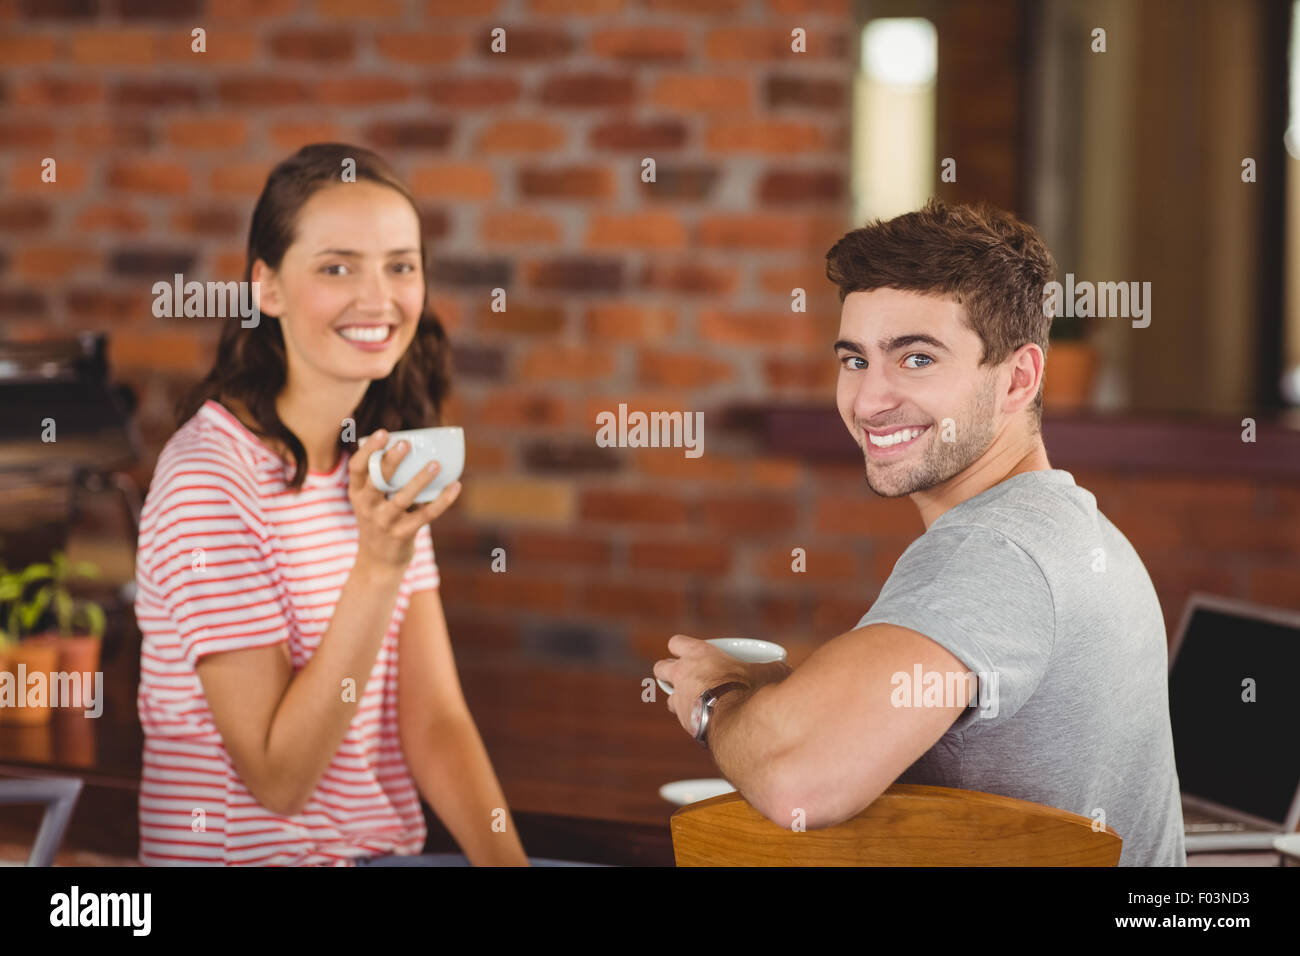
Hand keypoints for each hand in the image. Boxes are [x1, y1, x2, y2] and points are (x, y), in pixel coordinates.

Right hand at [348, 429, 461, 570]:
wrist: (378, 562)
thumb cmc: (380, 520)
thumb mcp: (371, 501)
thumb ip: (383, 479)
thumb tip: (415, 446)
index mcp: (357, 493)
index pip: (357, 468)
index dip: (369, 450)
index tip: (384, 433)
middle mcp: (366, 506)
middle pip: (377, 480)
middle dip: (391, 460)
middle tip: (406, 443)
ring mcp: (384, 522)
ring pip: (402, 498)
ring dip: (420, 480)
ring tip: (435, 463)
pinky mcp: (402, 534)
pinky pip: (425, 515)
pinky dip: (442, 500)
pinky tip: (455, 486)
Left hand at [654, 634, 780, 735]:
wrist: (739, 724)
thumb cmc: (750, 691)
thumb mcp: (766, 672)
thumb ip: (770, 667)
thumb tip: (784, 668)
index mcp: (699, 655)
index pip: (676, 642)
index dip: (682, 647)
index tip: (690, 653)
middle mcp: (683, 675)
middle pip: (661, 667)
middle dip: (670, 672)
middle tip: (687, 677)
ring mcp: (680, 701)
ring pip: (668, 696)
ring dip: (679, 698)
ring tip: (698, 702)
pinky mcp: (684, 723)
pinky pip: (682, 718)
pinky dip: (692, 719)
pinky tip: (708, 721)